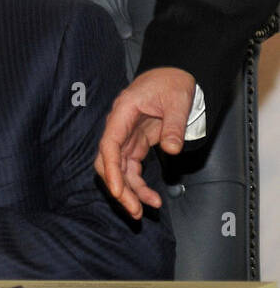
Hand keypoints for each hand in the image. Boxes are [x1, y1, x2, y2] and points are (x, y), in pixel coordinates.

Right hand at [94, 67, 195, 218]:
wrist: (174, 75)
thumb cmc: (172, 83)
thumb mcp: (178, 100)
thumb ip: (175, 125)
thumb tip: (172, 149)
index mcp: (123, 113)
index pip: (109, 145)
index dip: (110, 170)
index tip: (118, 191)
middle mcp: (119, 127)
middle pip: (108, 162)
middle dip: (118, 188)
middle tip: (133, 210)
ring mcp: (126, 137)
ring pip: (118, 169)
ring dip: (128, 191)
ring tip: (142, 212)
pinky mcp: (135, 144)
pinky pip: (131, 169)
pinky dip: (138, 185)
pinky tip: (149, 198)